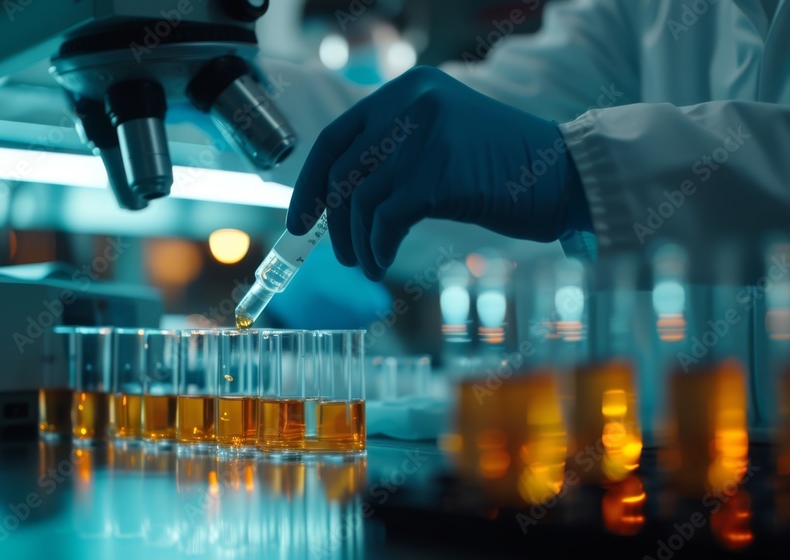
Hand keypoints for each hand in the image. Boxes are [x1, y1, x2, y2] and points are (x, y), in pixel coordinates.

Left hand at [287, 66, 588, 280]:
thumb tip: (336, 198)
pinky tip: (383, 261)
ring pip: (361, 198)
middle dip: (333, 220)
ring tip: (366, 264)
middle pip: (344, 171)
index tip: (301, 218)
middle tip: (337, 253)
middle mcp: (411, 103)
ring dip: (357, 241)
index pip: (336, 137)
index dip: (311, 183)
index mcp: (406, 90)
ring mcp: (426, 135)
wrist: (566, 175)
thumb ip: (392, 152)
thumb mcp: (439, 139)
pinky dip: (378, 246)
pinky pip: (386, 219)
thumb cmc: (501, 168)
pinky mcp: (439, 173)